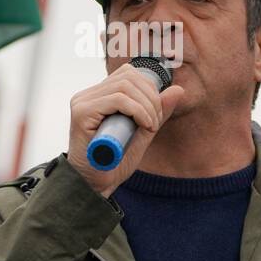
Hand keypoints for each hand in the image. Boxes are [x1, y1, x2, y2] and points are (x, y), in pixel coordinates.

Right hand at [67, 63, 184, 197]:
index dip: (149, 88)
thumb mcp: (142, 133)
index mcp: (98, 96)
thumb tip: (178, 89)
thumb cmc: (114, 162)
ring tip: (150, 126)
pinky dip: (137, 110)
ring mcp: (82, 102)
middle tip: (155, 122)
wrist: (95, 186)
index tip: (156, 114)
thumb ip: (157, 112)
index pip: (128, 74)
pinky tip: (143, 125)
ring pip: (124, 86)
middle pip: (128, 76)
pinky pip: (117, 99)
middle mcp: (87, 96)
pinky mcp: (81, 113)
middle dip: (151, 98)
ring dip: (146, 106)